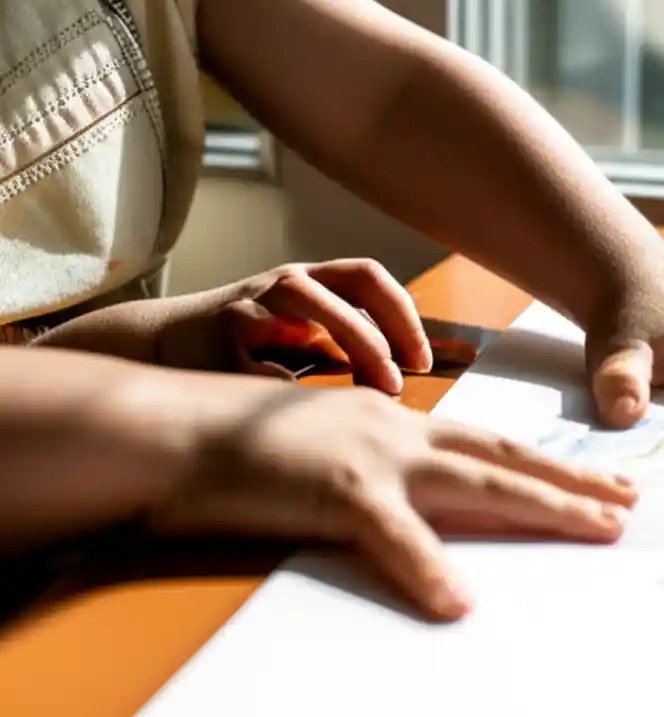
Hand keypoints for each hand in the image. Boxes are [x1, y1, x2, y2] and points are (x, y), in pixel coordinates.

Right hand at [150, 383, 636, 620]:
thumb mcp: (328, 451)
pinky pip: (394, 537)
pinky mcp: (336, 491)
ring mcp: (374, 457)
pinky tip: (458, 603)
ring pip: (480, 482)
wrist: (175, 429)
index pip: (490, 445)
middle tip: (631, 500)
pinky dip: (427, 570)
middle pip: (507, 456)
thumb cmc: (244, 447)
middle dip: (574, 481)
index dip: (546, 464)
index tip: (594, 480)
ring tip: (601, 527)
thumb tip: (415, 511)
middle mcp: (400, 431)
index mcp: (398, 424)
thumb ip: (378, 475)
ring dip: (545, 505)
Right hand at [154, 259, 429, 394]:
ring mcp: (255, 299)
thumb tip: (402, 387)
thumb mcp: (303, 342)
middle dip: (388, 330)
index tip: (424, 362)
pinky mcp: (221, 326)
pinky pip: (265, 346)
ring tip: (373, 388)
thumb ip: (346, 351)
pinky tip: (308, 410)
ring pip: (312, 300)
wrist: (161, 348)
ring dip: (355, 340)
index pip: (373, 280)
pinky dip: (293, 377)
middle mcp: (289, 283)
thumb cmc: (245, 353)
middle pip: (356, 282)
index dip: (405, 315)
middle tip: (403, 380)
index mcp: (316, 284)